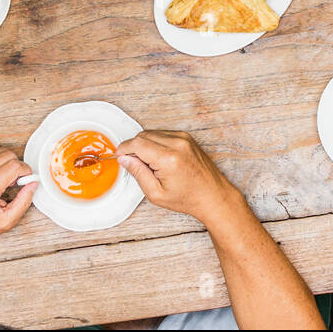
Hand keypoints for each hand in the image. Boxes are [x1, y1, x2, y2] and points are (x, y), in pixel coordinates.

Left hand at [0, 145, 35, 253]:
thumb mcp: (4, 222)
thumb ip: (24, 202)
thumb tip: (32, 184)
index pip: (15, 166)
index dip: (25, 171)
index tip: (23, 179)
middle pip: (8, 155)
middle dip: (16, 166)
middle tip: (11, 180)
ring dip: (4, 161)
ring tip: (0, 176)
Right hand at [116, 130, 241, 225]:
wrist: (212, 195)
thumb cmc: (188, 198)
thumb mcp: (156, 193)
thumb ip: (138, 173)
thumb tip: (124, 159)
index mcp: (169, 158)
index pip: (137, 143)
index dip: (124, 149)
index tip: (119, 155)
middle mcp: (177, 144)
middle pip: (143, 135)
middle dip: (134, 148)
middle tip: (135, 165)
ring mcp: (184, 138)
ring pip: (152, 133)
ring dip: (145, 145)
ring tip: (151, 165)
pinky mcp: (187, 137)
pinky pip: (163, 134)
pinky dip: (156, 143)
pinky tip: (160, 159)